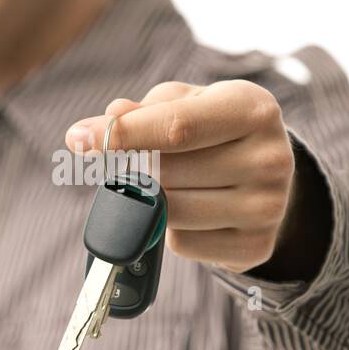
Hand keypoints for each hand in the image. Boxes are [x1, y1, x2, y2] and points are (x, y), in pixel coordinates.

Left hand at [64, 80, 300, 275]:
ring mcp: (268, 208)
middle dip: (134, 170)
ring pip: (170, 212)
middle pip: (167, 173)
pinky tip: (193, 209)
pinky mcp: (256, 246)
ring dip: (152, 201)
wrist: (268, 171)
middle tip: (132, 163)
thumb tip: (104, 122)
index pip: (177, 128)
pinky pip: (183, 243)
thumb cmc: (215, 129)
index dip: (123, 135)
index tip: (78, 139)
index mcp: (253, 109)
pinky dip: (171, 230)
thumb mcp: (188, 103)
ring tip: (174, 183)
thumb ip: (144, 110)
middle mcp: (270, 158)